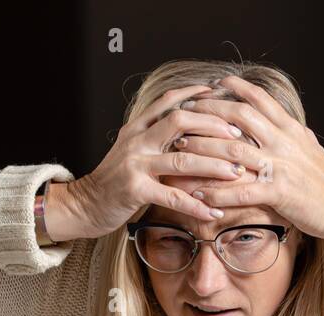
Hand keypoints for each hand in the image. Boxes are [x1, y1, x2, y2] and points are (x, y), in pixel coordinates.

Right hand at [41, 84, 244, 240]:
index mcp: (137, 127)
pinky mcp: (134, 190)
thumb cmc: (114, 181)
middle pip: (180, 121)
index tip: (221, 95)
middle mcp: (136, 140)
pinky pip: (173, 196)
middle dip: (213, 127)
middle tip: (238, 138)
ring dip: (214, 166)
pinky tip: (213, 212)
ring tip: (237, 173)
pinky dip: (196, 205)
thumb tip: (189, 136)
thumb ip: (155, 140)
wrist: (84, 204)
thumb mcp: (132, 152)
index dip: (195, 94)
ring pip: (182, 159)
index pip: (168, 101)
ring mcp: (135, 164)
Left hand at [176, 75, 323, 243]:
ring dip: (204, 148)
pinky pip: (241, 191)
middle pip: (238, 116)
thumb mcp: (309, 146)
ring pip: (234, 151)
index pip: (258, 98)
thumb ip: (291, 131)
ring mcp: (281, 166)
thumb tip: (278, 117)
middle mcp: (283, 142)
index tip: (211, 84)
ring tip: (180, 149)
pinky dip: (217, 193)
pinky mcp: (279, 193)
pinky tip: (198, 194)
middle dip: (207, 112)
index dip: (232, 88)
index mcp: (289, 129)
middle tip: (183, 113)